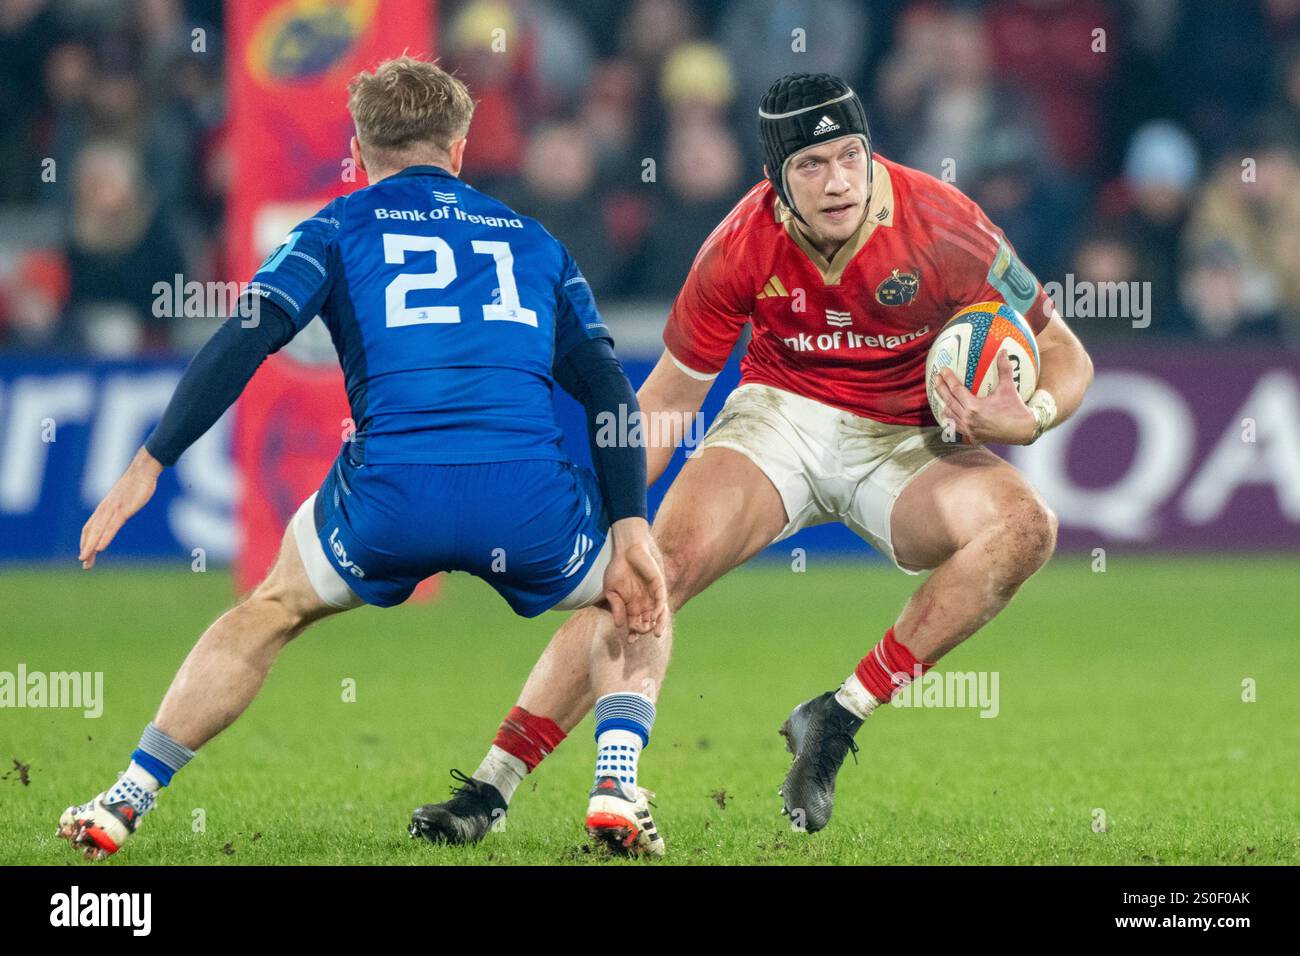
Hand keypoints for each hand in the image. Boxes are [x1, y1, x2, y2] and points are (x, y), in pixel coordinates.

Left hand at [78, 447, 162, 568]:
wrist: (143, 470)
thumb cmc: (137, 483)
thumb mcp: (126, 497)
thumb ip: (121, 506)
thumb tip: (122, 511)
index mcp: (105, 507)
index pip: (90, 527)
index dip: (86, 542)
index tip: (86, 555)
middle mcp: (104, 509)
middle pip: (90, 531)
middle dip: (86, 549)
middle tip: (84, 564)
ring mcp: (112, 509)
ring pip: (97, 531)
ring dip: (90, 546)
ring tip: (85, 560)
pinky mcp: (122, 510)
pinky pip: (111, 526)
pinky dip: (104, 537)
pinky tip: (100, 548)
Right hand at [602, 517, 668, 640]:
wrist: (625, 550)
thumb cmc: (617, 569)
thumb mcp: (611, 591)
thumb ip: (616, 607)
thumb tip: (618, 625)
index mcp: (631, 606)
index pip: (634, 624)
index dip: (633, 633)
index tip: (630, 641)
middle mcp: (643, 603)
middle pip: (647, 623)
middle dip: (643, 630)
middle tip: (638, 633)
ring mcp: (652, 596)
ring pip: (658, 615)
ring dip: (657, 624)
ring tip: (655, 633)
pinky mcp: (659, 586)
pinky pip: (661, 601)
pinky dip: (659, 610)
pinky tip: (654, 616)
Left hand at [934, 351, 1036, 444]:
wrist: (1023, 431)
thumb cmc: (1016, 409)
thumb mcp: (1009, 388)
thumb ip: (1004, 369)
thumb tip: (1003, 351)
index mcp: (974, 407)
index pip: (956, 389)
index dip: (948, 378)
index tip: (942, 370)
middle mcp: (968, 419)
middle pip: (948, 401)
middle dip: (940, 389)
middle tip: (936, 378)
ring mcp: (969, 429)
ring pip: (950, 415)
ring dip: (944, 404)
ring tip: (940, 394)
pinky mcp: (972, 436)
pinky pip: (955, 427)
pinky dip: (950, 419)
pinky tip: (948, 413)